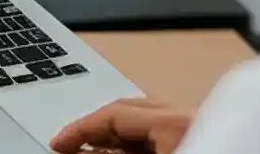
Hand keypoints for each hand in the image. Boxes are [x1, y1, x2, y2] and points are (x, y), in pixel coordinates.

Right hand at [50, 98, 193, 153]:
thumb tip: (77, 152)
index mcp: (175, 120)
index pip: (114, 113)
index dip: (79, 128)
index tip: (58, 143)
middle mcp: (187, 117)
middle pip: (127, 110)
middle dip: (94, 128)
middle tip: (68, 145)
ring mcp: (195, 127)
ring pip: (142, 123)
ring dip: (112, 138)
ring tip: (87, 153)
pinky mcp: (201, 139)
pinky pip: (158, 134)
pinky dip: (134, 144)